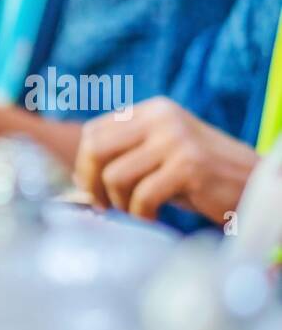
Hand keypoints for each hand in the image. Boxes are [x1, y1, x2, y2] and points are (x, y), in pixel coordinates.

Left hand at [74, 98, 258, 222]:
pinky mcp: (189, 165)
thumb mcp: (160, 156)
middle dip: (92, 185)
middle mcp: (162, 118)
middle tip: (105, 207)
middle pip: (95, 149)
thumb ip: (124, 157)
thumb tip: (77, 179)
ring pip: (115, 176)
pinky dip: (141, 215)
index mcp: (152, 110)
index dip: (84, 166)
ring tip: (137, 212)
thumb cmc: (200, 179)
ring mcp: (176, 140)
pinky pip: (142, 196)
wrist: (253, 186)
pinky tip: (153, 219)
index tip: (92, 191)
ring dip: (120, 203)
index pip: (93, 133)